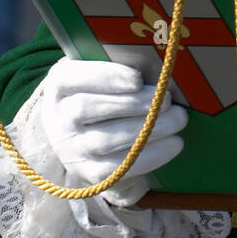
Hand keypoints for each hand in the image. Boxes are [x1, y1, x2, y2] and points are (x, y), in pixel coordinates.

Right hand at [39, 60, 187, 206]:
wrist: (93, 138)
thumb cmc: (107, 93)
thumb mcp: (106, 75)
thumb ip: (124, 65)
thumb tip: (161, 64)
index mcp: (60, 84)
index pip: (70, 78)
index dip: (105, 78)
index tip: (138, 79)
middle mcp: (58, 117)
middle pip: (88, 109)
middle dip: (134, 103)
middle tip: (168, 99)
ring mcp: (70, 148)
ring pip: (105, 140)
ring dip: (147, 129)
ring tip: (178, 119)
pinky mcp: (89, 174)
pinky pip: (118, 168)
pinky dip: (150, 156)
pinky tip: (174, 144)